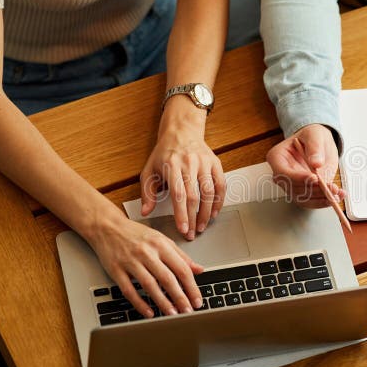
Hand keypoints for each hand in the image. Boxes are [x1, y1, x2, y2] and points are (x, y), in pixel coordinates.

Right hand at [87, 211, 203, 317]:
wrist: (107, 226)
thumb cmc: (136, 234)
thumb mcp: (161, 239)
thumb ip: (180, 255)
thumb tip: (199, 269)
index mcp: (161, 244)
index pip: (181, 268)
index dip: (191, 286)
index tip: (197, 300)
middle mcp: (147, 252)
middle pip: (167, 278)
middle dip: (180, 297)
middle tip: (188, 311)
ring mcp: (131, 262)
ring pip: (149, 285)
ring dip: (162, 302)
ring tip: (172, 314)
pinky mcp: (116, 270)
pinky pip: (129, 290)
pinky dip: (139, 303)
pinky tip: (148, 312)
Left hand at [140, 96, 225, 239]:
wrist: (181, 132)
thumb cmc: (164, 154)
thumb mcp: (149, 170)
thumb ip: (147, 192)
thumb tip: (145, 212)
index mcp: (171, 165)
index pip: (178, 194)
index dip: (181, 214)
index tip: (183, 229)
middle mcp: (189, 163)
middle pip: (194, 196)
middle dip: (194, 218)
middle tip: (192, 234)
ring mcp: (204, 163)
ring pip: (209, 192)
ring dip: (207, 213)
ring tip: (202, 226)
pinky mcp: (215, 163)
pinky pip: (220, 185)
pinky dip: (219, 201)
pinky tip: (213, 213)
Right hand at [266, 124, 343, 207]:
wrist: (319, 144)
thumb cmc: (312, 136)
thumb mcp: (314, 134)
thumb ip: (314, 147)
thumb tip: (316, 163)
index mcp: (277, 158)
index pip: (283, 173)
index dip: (298, 178)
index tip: (315, 178)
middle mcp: (282, 175)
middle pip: (294, 189)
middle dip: (314, 190)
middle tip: (331, 187)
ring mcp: (293, 185)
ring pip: (303, 199)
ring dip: (321, 199)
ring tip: (337, 193)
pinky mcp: (305, 192)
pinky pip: (312, 202)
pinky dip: (325, 201)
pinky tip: (338, 196)